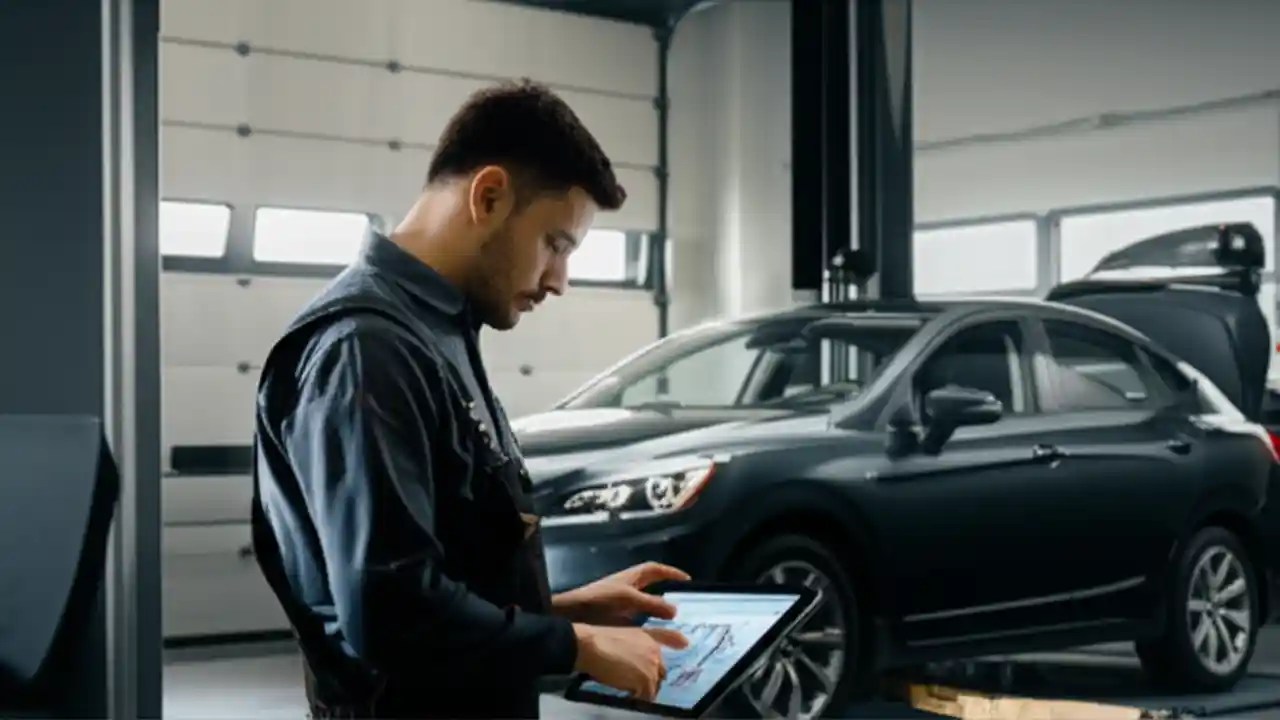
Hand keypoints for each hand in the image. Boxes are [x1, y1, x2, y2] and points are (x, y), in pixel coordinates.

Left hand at [553, 561, 690, 624]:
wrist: (573, 613)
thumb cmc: (600, 600)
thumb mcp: (629, 599)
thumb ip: (652, 604)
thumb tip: (675, 609)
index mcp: (631, 577)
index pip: (655, 569)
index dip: (671, 572)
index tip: (686, 579)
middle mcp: (627, 585)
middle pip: (650, 582)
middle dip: (665, 587)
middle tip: (680, 598)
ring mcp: (620, 600)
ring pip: (644, 599)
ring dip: (656, 604)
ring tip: (670, 616)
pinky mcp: (614, 614)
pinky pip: (636, 613)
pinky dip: (646, 618)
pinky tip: (651, 629)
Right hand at [573, 624, 689, 700]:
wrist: (592, 646)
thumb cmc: (599, 641)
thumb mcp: (622, 636)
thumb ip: (636, 646)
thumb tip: (639, 662)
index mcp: (649, 638)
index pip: (669, 638)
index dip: (676, 642)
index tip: (684, 643)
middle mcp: (655, 651)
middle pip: (660, 671)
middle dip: (651, 679)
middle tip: (636, 684)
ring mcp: (652, 666)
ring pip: (654, 685)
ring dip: (644, 690)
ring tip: (629, 690)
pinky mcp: (646, 680)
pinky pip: (647, 696)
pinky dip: (639, 698)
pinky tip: (628, 695)